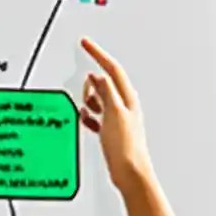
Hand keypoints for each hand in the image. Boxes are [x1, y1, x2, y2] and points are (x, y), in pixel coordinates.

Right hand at [79, 37, 153, 193]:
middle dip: (90, 86)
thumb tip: (98, 75)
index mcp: (126, 98)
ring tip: (89, 114)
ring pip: (98, 99)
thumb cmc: (126, 147)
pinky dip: (89, 116)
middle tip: (88, 99)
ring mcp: (117, 117)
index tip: (85, 43)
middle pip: (103, 82)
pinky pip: (96, 116)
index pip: (111, 68)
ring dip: (89, 102)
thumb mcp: (113, 114)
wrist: (130, 173)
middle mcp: (124, 105)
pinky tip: (88, 121)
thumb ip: (105, 92)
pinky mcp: (111, 130)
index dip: (97, 53)